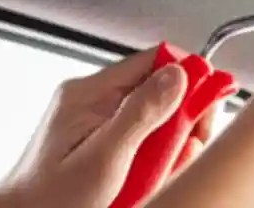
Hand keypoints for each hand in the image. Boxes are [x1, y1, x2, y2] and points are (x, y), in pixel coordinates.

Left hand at [0, 46, 215, 207]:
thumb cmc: (48, 201)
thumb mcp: (103, 159)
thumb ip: (141, 114)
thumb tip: (179, 75)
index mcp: (90, 92)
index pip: (156, 60)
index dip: (190, 80)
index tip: (205, 110)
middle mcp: (93, 99)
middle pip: (161, 89)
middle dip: (182, 121)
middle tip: (185, 152)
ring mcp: (96, 120)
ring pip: (156, 117)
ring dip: (169, 145)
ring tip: (159, 174)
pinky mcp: (100, 141)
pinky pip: (142, 138)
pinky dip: (153, 158)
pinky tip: (147, 180)